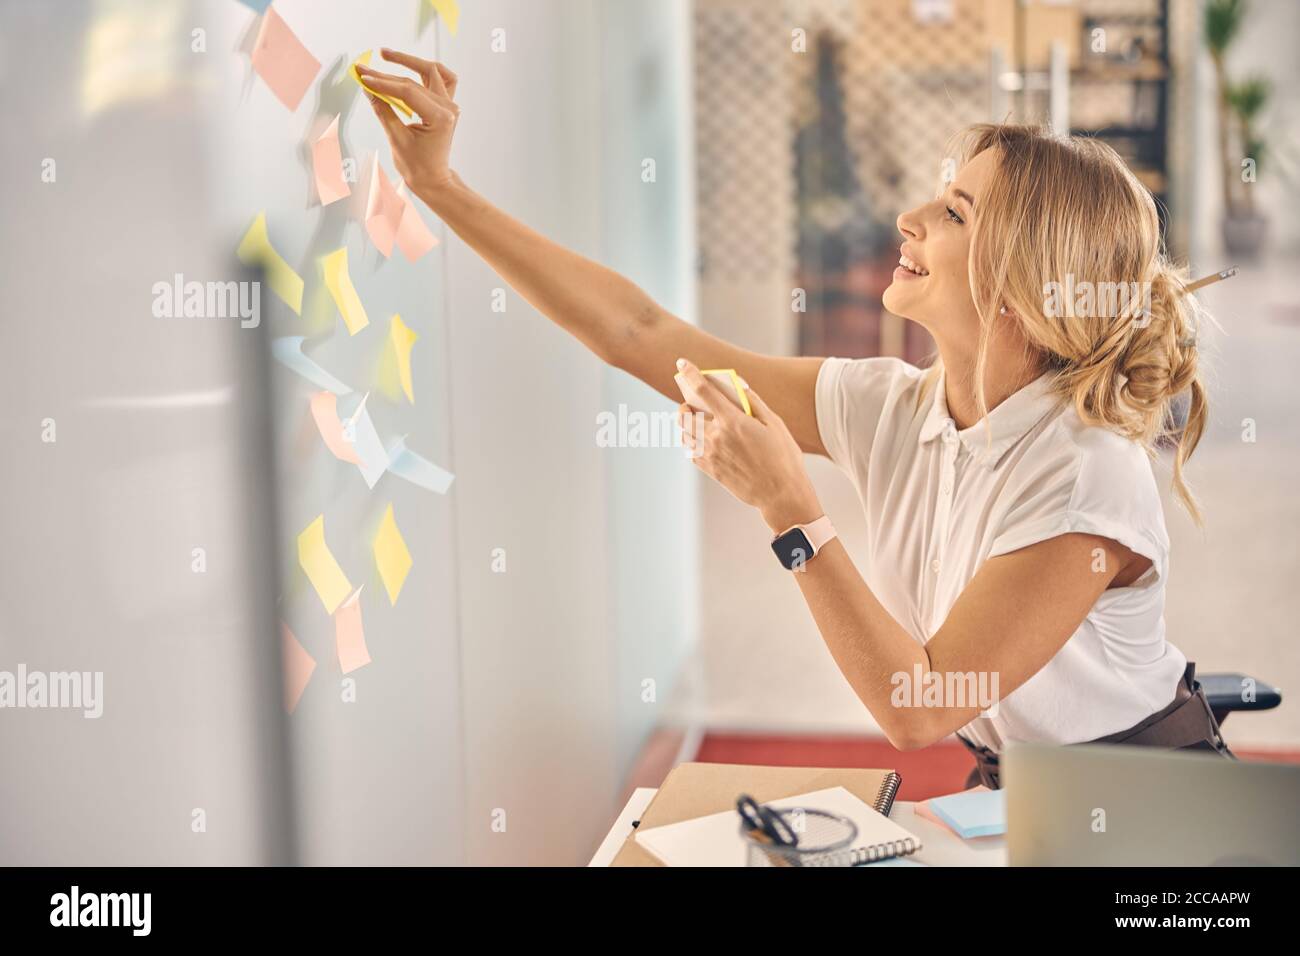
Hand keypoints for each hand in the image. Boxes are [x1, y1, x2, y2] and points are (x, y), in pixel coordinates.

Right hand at [356, 49, 459, 199]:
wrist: (433, 179)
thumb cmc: (416, 166)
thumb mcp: (396, 138)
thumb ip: (383, 110)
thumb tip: (367, 87)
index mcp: (440, 119)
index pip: (408, 91)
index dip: (383, 83)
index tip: (362, 76)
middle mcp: (449, 109)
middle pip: (416, 80)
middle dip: (387, 74)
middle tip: (364, 68)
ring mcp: (450, 106)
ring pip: (430, 72)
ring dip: (409, 62)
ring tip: (385, 55)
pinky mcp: (447, 106)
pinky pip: (442, 79)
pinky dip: (427, 70)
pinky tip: (411, 65)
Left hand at [674, 359, 821, 531]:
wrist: (781, 494)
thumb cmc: (783, 456)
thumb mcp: (774, 423)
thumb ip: (753, 402)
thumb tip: (738, 384)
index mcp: (733, 420)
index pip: (703, 389)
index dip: (690, 373)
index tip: (681, 362)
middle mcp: (716, 436)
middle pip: (684, 414)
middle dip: (684, 405)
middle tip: (691, 403)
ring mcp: (710, 455)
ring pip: (684, 434)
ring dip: (686, 424)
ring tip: (697, 422)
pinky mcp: (710, 470)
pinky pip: (690, 452)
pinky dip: (691, 443)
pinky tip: (701, 441)